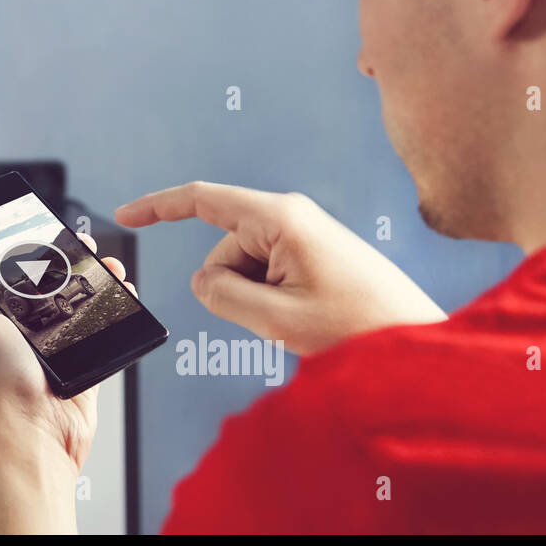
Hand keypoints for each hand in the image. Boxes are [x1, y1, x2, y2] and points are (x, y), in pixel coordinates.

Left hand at [0, 233, 133, 533]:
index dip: (24, 250)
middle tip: (83, 244)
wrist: (36, 432)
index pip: (6, 274)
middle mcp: (20, 332)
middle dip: (68, 260)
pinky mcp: (80, 363)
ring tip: (109, 266)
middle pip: (48, 284)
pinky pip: (99, 330)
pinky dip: (114, 310)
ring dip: (96, 280)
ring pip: (78, 303)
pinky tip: (123, 294)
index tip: (41, 230)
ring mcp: (52, 348)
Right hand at [115, 181, 444, 355]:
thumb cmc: (364, 328)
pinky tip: (307, 320)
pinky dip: (272, 303)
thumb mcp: (277, 318)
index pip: (202, 200)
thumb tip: (203, 281)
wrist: (420, 345)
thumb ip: (222, 295)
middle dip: (231, 288)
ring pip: (244, 269)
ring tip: (302, 322)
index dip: (157, 207)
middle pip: (224, 250)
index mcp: (281, 218)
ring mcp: (305, 236)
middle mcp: (292, 218)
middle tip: (274, 320)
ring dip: (256, 301)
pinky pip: (268, 276)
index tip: (126, 215)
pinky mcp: (314, 255)